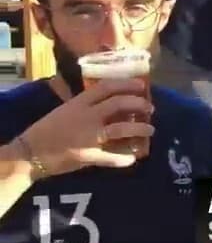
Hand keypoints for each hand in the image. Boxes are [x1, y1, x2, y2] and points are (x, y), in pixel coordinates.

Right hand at [14, 79, 153, 176]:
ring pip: (121, 129)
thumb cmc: (47, 129)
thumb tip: (107, 97)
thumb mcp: (65, 110)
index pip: (107, 87)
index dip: (127, 84)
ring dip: (139, 129)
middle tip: (150, 109)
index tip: (142, 86)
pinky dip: (124, 158)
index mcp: (79, 103)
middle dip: (139, 104)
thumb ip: (85, 104)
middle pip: (119, 104)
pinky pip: (111, 157)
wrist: (29, 153)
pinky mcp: (88, 155)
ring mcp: (88, 136)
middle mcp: (86, 116)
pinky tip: (133, 158)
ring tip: (150, 130)